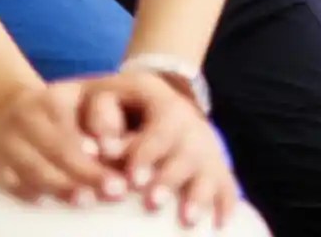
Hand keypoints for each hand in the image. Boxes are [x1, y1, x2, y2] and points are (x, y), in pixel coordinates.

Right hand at [0, 80, 126, 204]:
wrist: (22, 109)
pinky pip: (14, 183)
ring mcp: (8, 141)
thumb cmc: (72, 107)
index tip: (116, 167)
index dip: (96, 150)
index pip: (79, 126)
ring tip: (88, 200)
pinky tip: (55, 199)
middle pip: (58, 151)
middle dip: (88, 174)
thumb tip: (121, 155)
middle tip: (115, 190)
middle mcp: (26, 117)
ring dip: (64, 188)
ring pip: (35, 171)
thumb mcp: (93, 99)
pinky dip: (34, 193)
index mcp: (54, 98)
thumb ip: (108, 123)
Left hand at [78, 72, 236, 229]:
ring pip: (208, 173)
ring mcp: (206, 151)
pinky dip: (225, 206)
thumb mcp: (111, 97)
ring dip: (198, 197)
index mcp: (166, 108)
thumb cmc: (126, 108)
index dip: (145, 153)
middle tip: (152, 201)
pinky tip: (218, 225)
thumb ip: (100, 117)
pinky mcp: (216, 170)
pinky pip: (226, 188)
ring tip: (187, 219)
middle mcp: (191, 130)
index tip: (132, 179)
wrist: (164, 108)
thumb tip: (94, 147)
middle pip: (186, 155)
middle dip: (170, 179)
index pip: (159, 131)